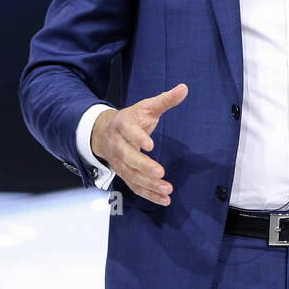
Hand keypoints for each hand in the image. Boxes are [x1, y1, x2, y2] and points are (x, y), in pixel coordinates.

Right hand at [92, 83, 188, 206]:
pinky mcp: (123, 173)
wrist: (104, 132)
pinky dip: (148, 195)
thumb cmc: (130, 118)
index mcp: (122, 125)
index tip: (150, 145)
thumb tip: (184, 88)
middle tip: (160, 172)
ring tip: (167, 189)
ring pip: (131, 175)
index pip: (129, 132)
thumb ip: (165, 100)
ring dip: (149, 184)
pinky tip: (164, 199)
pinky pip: (134, 186)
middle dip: (143, 166)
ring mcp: (119, 161)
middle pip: (128, 157)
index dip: (138, 138)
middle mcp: (117, 145)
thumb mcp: (146, 106)